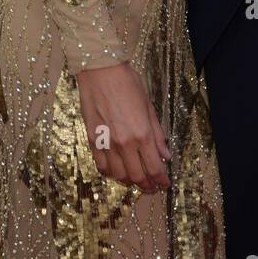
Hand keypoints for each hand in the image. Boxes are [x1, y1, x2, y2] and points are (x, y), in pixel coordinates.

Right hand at [76, 62, 170, 191]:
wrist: (100, 71)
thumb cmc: (128, 84)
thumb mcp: (149, 107)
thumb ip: (157, 134)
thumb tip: (165, 155)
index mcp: (142, 134)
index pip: (154, 168)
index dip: (161, 180)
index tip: (165, 184)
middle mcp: (124, 144)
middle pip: (137, 176)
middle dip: (147, 185)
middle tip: (152, 187)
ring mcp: (106, 144)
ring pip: (118, 175)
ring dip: (129, 181)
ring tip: (136, 179)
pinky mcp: (92, 141)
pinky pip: (101, 166)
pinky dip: (111, 173)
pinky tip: (117, 170)